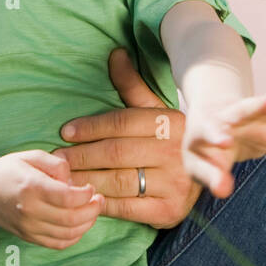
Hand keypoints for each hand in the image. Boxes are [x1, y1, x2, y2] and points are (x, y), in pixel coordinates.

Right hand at [0, 150, 103, 249]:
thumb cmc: (7, 170)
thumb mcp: (30, 155)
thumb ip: (56, 164)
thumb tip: (73, 181)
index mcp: (31, 187)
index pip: (67, 197)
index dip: (86, 194)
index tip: (91, 187)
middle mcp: (29, 210)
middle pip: (70, 218)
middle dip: (92, 210)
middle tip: (99, 200)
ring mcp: (28, 227)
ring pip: (67, 234)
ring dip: (87, 224)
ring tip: (92, 211)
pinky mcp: (28, 237)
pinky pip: (57, 244)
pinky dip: (74, 238)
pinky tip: (79, 225)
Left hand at [53, 47, 198, 228]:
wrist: (208, 174)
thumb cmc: (169, 140)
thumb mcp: (155, 110)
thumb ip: (132, 85)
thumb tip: (115, 54)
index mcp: (172, 123)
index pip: (124, 122)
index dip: (92, 126)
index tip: (65, 131)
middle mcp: (175, 152)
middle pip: (118, 152)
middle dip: (82, 155)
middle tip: (57, 158)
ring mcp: (174, 184)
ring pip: (120, 180)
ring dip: (87, 179)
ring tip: (63, 178)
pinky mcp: (169, 211)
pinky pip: (128, 208)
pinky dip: (103, 203)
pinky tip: (85, 197)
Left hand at [183, 92, 265, 198]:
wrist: (212, 125)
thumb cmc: (203, 151)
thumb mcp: (199, 166)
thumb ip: (211, 176)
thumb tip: (224, 191)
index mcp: (206, 127)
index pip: (210, 129)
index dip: (217, 134)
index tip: (225, 141)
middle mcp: (232, 116)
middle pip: (245, 108)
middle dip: (260, 105)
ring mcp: (255, 116)